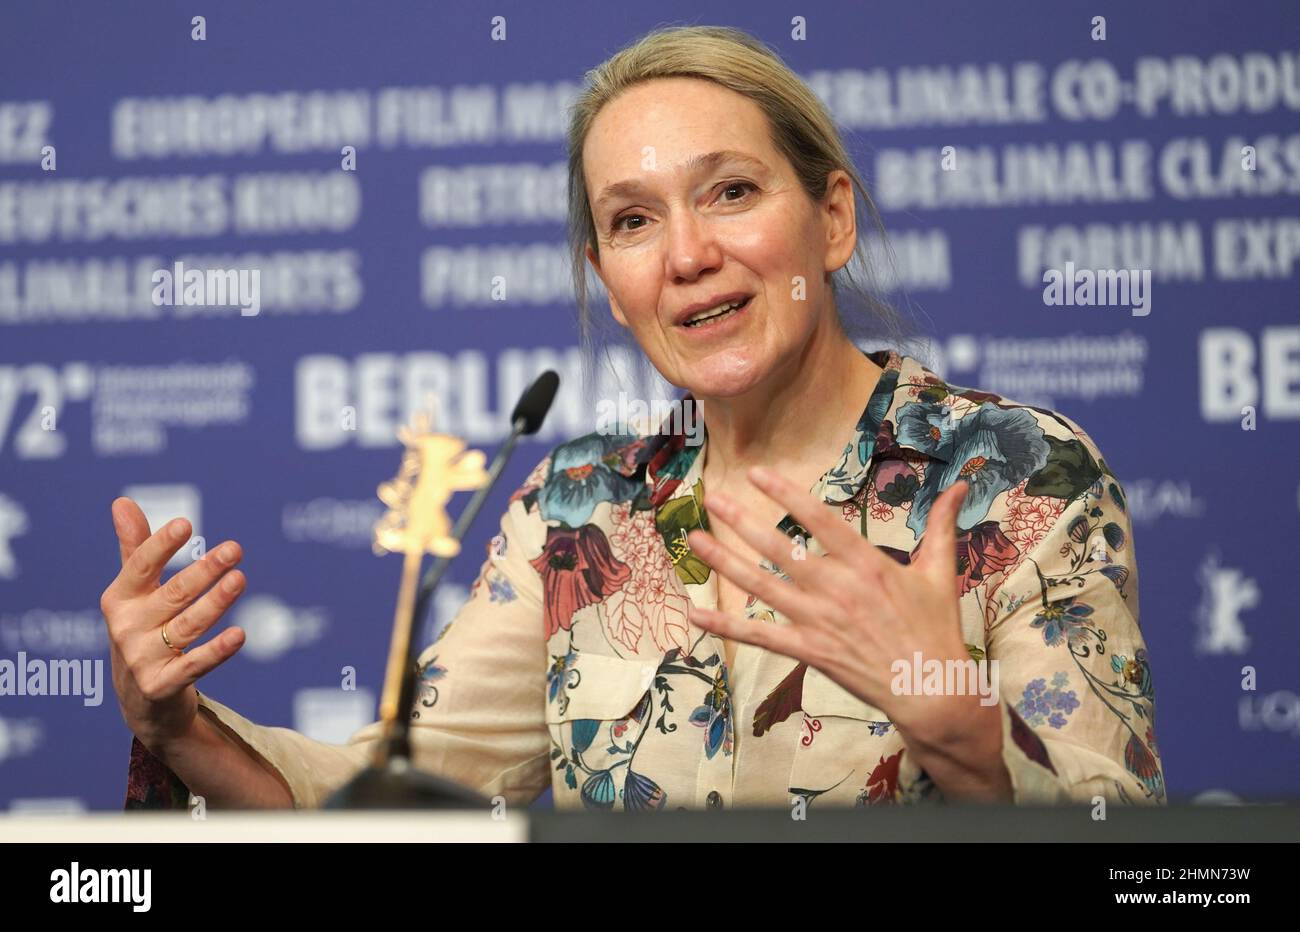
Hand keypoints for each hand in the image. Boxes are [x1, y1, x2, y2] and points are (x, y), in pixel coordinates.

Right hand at [100, 498, 247, 751]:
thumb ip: (134, 549)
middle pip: (173, 594)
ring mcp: (142, 659)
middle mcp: (127, 628)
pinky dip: (217, 651)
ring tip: (240, 579)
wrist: (141, 699)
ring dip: (216, 602)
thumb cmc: (142, 630)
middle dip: (204, 570)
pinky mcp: (161, 686)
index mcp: (119, 599)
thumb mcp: (134, 592)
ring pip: (189, 625)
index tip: (185, 523)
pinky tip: (241, 635)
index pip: (140, 567)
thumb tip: (121, 501)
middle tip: (234, 549)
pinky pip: (195, 665)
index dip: (161, 546)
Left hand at [684, 466, 972, 732]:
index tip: (757, 473)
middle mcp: (836, 588)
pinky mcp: (809, 650)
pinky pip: (759, 635)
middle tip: (712, 498)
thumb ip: (940, 526)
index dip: (786, 494)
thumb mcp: (940, 572)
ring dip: (725, 562)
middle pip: (780, 548)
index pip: (818, 519)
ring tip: (695, 540)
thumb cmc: (936, 628)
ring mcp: (819, 620)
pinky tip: (696, 612)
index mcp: (867, 563)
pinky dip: (726, 624)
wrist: (932, 690)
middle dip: (742, 521)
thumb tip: (962, 486)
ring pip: (762, 585)